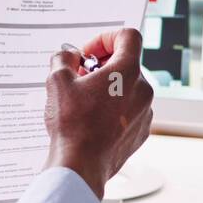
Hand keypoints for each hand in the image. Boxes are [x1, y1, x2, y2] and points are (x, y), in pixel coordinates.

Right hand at [43, 28, 153, 199]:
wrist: (80, 167)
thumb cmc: (72, 125)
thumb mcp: (57, 81)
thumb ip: (63, 58)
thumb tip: (69, 57)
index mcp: (127, 72)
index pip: (128, 36)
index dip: (105, 38)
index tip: (89, 53)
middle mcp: (142, 90)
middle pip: (127, 63)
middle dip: (102, 66)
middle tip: (79, 77)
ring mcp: (145, 113)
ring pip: (128, 88)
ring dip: (107, 88)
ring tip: (83, 101)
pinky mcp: (141, 132)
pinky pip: (130, 110)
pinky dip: (113, 109)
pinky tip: (92, 120)